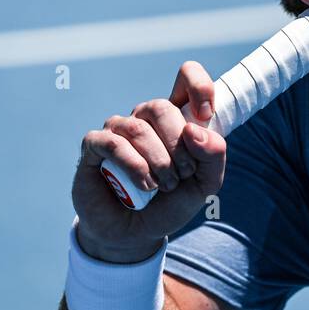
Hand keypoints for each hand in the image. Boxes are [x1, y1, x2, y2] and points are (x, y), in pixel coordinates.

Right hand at [72, 61, 226, 262]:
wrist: (136, 233)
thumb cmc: (171, 202)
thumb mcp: (206, 183)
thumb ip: (214, 155)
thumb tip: (196, 130)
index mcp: (176, 117)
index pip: (187, 76)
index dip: (199, 86)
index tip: (206, 116)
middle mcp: (146, 117)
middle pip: (162, 107)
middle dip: (179, 145)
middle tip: (183, 175)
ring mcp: (118, 129)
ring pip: (139, 127)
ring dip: (159, 161)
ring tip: (165, 185)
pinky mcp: (94, 145)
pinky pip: (113, 143)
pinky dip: (135, 166)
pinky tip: (145, 185)